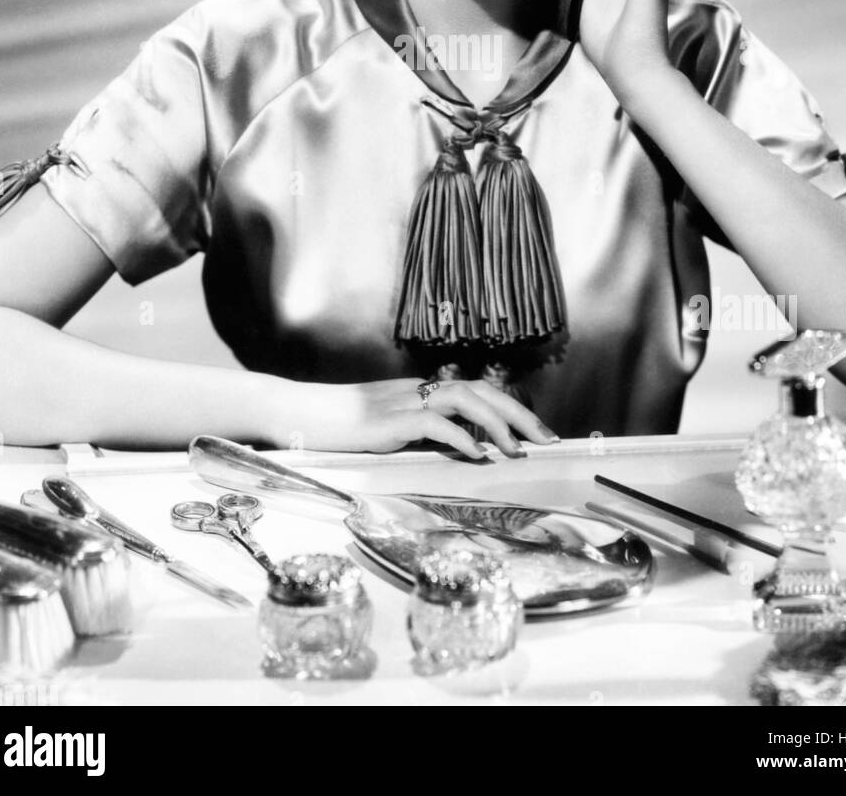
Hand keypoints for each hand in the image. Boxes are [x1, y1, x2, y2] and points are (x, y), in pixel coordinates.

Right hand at [290, 378, 559, 459]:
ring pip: (464, 400)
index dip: (509, 407)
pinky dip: (460, 438)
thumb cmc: (338, 425)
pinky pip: (433, 424)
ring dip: (496, 424)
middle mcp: (417, 391)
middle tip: (546, 438)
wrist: (298, 412)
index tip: (535, 430)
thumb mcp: (387, 427)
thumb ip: (418, 432)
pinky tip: (477, 455)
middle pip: (480, 390)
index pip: (476, 390)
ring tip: (518, 449)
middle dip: (518, 413)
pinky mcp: (387, 422)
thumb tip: (456, 449)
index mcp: (419, 392)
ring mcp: (402, 404)